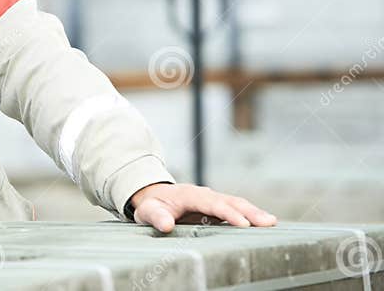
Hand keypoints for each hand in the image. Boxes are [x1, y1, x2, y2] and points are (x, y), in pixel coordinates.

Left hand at [129, 182, 276, 233]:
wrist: (154, 197)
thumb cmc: (152, 205)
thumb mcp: (148, 211)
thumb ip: (156, 217)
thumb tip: (166, 225)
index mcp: (190, 195)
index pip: (212, 203)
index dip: (228, 213)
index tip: (243, 224)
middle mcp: (205, 195)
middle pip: (230, 201)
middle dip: (250, 211)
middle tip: (269, 222)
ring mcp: (213, 200)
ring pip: (237, 204)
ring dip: (254, 212)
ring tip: (272, 223)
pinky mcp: (217, 208)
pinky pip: (236, 210)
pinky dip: (250, 216)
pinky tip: (264, 225)